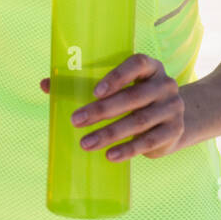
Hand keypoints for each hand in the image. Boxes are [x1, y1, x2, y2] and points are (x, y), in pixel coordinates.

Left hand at [39, 54, 185, 161]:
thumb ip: (84, 83)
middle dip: (102, 110)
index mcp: (150, 67)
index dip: (117, 76)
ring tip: (86, 143)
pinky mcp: (174, 130)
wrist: (174, 120)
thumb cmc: (135, 98)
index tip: (95, 91)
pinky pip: (149, 141)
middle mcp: (165, 85)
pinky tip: (110, 155)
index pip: (137, 64)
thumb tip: (46, 84)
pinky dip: (128, 149)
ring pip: (139, 121)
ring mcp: (172, 108)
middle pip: (133, 97)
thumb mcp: (119, 88)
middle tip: (76, 121)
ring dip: (110, 133)